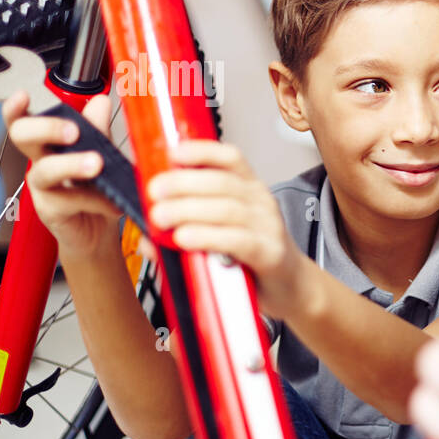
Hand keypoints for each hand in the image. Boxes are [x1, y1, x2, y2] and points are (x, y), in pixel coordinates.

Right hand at [3, 91, 119, 259]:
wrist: (99, 229)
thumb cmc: (94, 188)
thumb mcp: (101, 153)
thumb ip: (98, 130)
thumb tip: (100, 101)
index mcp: (48, 144)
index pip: (23, 120)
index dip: (16, 108)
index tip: (24, 95)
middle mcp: (40, 162)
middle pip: (23, 137)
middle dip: (46, 128)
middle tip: (74, 132)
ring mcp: (42, 188)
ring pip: (45, 170)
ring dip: (71, 164)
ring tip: (96, 164)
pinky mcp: (51, 210)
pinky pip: (70, 200)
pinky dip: (96, 199)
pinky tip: (113, 203)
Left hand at [146, 141, 307, 318]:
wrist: (291, 286)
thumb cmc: (253, 257)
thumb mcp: (223, 233)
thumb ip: (186, 228)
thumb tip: (146, 235)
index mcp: (249, 189)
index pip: (231, 158)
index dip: (202, 152)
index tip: (173, 154)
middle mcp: (262, 202)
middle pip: (222, 183)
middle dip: (183, 183)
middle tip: (154, 192)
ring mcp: (269, 227)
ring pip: (227, 209)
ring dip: (189, 210)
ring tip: (161, 217)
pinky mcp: (270, 253)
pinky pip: (238, 240)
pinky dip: (208, 237)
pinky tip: (185, 238)